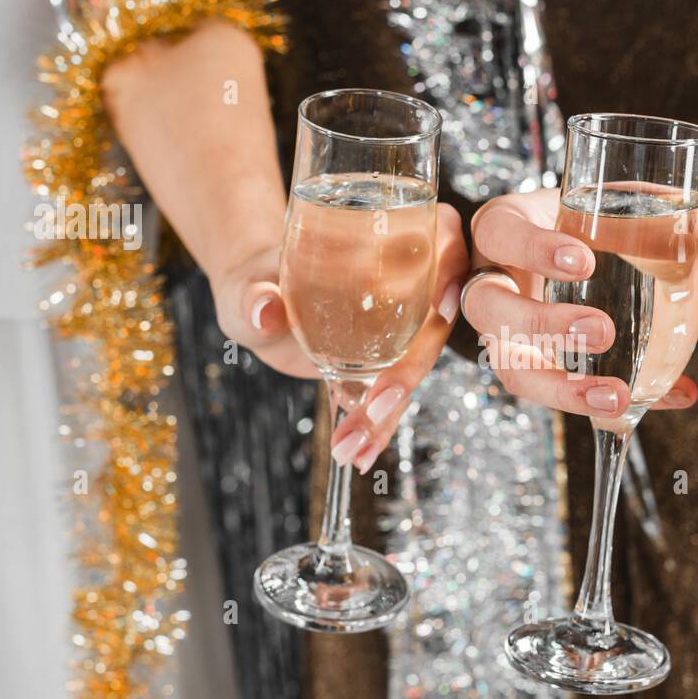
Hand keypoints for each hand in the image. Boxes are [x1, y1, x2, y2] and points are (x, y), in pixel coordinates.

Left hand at [214, 203, 468, 473]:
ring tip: (352, 446)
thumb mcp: (247, 284)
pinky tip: (358, 454)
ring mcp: (400, 329)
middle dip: (408, 370)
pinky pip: (392, 393)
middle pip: (431, 324)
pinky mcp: (384, 363)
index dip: (450, 275)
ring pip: (414, 366)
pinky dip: (378, 426)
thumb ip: (253, 294)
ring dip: (390, 410)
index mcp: (388, 244)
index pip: (441, 248)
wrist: (252, 305)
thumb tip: (264, 310)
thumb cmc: (252, 278)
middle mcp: (406, 285)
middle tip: (374, 404)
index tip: (438, 307)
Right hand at [461, 187, 697, 415]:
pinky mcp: (524, 368)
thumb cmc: (564, 222)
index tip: (584, 260)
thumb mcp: (587, 204)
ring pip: (511, 370)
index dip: (535, 250)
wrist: (540, 246)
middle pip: (490, 313)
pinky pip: (555, 395)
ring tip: (617, 397)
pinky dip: (604, 407)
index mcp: (500, 233)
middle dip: (544, 326)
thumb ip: (635, 214)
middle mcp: (489, 284)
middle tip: (601, 331)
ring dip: (563, 389)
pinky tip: (647, 404)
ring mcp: (500, 333)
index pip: (499, 236)